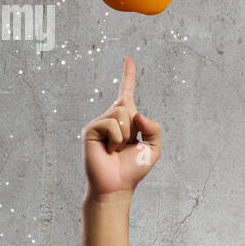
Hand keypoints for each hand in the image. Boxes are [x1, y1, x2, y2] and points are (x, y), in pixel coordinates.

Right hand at [81, 56, 161, 200]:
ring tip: (116, 150)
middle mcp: (111, 118)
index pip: (127, 93)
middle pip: (129, 105)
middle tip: (125, 147)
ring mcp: (99, 123)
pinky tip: (109, 151)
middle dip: (134, 128)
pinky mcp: (90, 129)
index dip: (128, 75)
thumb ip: (154, 128)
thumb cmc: (132, 169)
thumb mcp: (153, 148)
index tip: (128, 58)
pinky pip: (112, 124)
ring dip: (126, 136)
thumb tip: (137, 112)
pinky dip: (117, 140)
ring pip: (122, 114)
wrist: (116, 186)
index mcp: (126, 120)